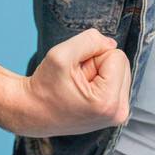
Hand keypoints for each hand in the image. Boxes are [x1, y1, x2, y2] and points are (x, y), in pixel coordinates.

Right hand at [14, 28, 130, 136]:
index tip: (76, 74)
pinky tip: (84, 93)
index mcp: (109, 102)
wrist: (33, 112)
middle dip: (98, 65)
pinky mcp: (115, 113)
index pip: (117, 55)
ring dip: (99, 73)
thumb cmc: (44, 87)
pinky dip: (100, 82)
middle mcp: (119, 112)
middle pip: (122, 64)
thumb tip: (111, 44)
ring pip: (119, 72)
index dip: (93, 57)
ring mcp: (118, 115)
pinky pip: (116, 81)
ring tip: (79, 87)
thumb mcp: (61, 54)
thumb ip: (90, 40)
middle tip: (76, 80)